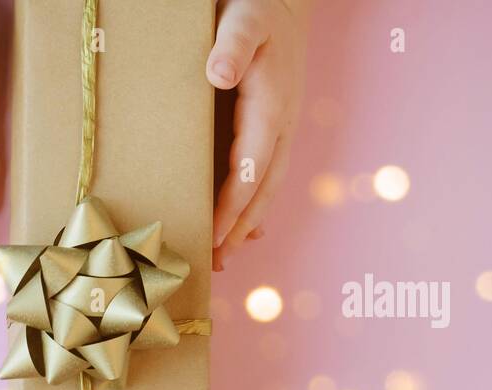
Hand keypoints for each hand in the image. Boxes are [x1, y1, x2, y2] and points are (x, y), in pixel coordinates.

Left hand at [207, 0, 309, 270]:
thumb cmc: (257, 7)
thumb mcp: (245, 18)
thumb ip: (232, 45)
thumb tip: (220, 75)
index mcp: (270, 108)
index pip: (249, 170)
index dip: (231, 207)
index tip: (212, 235)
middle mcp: (279, 125)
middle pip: (261, 189)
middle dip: (239, 228)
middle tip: (215, 262)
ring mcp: (279, 127)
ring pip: (265, 185)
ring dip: (247, 223)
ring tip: (225, 255)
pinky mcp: (272, 125)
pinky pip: (264, 172)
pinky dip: (253, 202)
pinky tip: (243, 226)